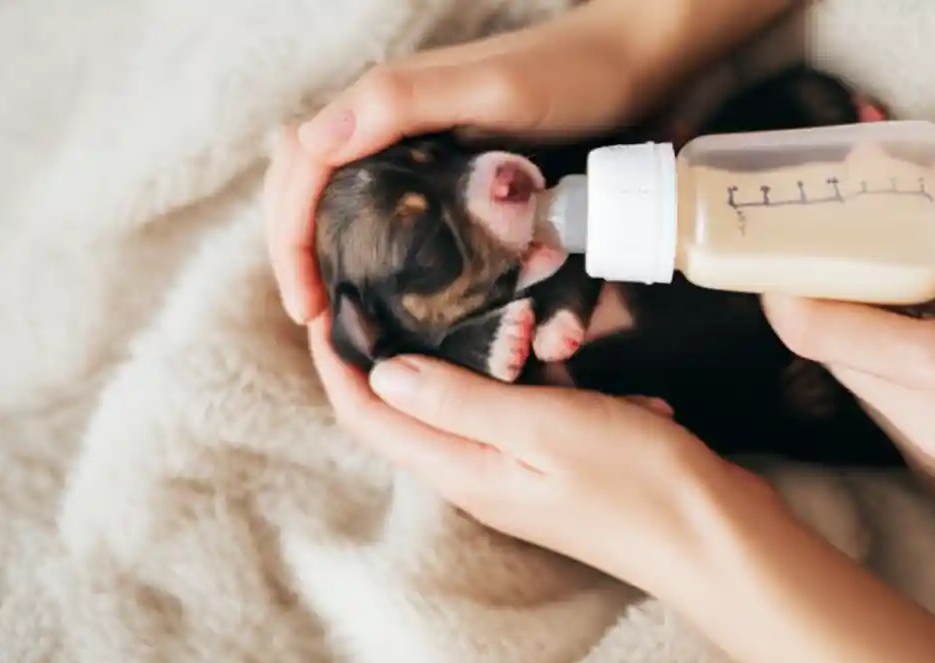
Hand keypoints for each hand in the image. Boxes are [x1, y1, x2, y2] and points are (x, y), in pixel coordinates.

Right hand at [263, 0, 796, 324]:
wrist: (645, 67)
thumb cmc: (572, 73)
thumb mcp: (491, 88)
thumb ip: (402, 103)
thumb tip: (313, 141)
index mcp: (386, 107)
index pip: (303, 169)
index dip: (289, 239)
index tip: (307, 308)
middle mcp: (397, 131)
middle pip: (317, 192)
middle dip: (304, 255)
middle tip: (322, 322)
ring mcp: (431, 156)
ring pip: (360, 209)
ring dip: (341, 258)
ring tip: (354, 318)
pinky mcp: (466, 179)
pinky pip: (414, 219)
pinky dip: (400, 259)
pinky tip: (412, 299)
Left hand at [306, 314, 769, 596]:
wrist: (720, 539)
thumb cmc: (638, 484)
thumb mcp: (543, 428)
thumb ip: (461, 401)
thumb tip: (384, 371)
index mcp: (463, 470)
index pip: (370, 416)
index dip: (338, 363)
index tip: (328, 303)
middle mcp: (480, 475)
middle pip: (407, 411)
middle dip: (386, 351)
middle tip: (387, 282)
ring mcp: (520, 472)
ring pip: (466, 403)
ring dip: (460, 356)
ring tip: (462, 294)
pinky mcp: (559, 462)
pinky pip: (520, 408)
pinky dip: (524, 373)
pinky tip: (556, 342)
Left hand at [763, 186, 934, 536]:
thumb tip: (875, 135)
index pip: (815, 327)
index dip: (783, 284)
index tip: (785, 249)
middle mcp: (925, 426)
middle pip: (822, 350)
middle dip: (819, 300)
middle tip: (830, 256)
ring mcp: (920, 462)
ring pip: (846, 382)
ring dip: (853, 336)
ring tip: (890, 300)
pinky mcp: (921, 479)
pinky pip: (876, 411)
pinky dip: (883, 373)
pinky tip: (923, 354)